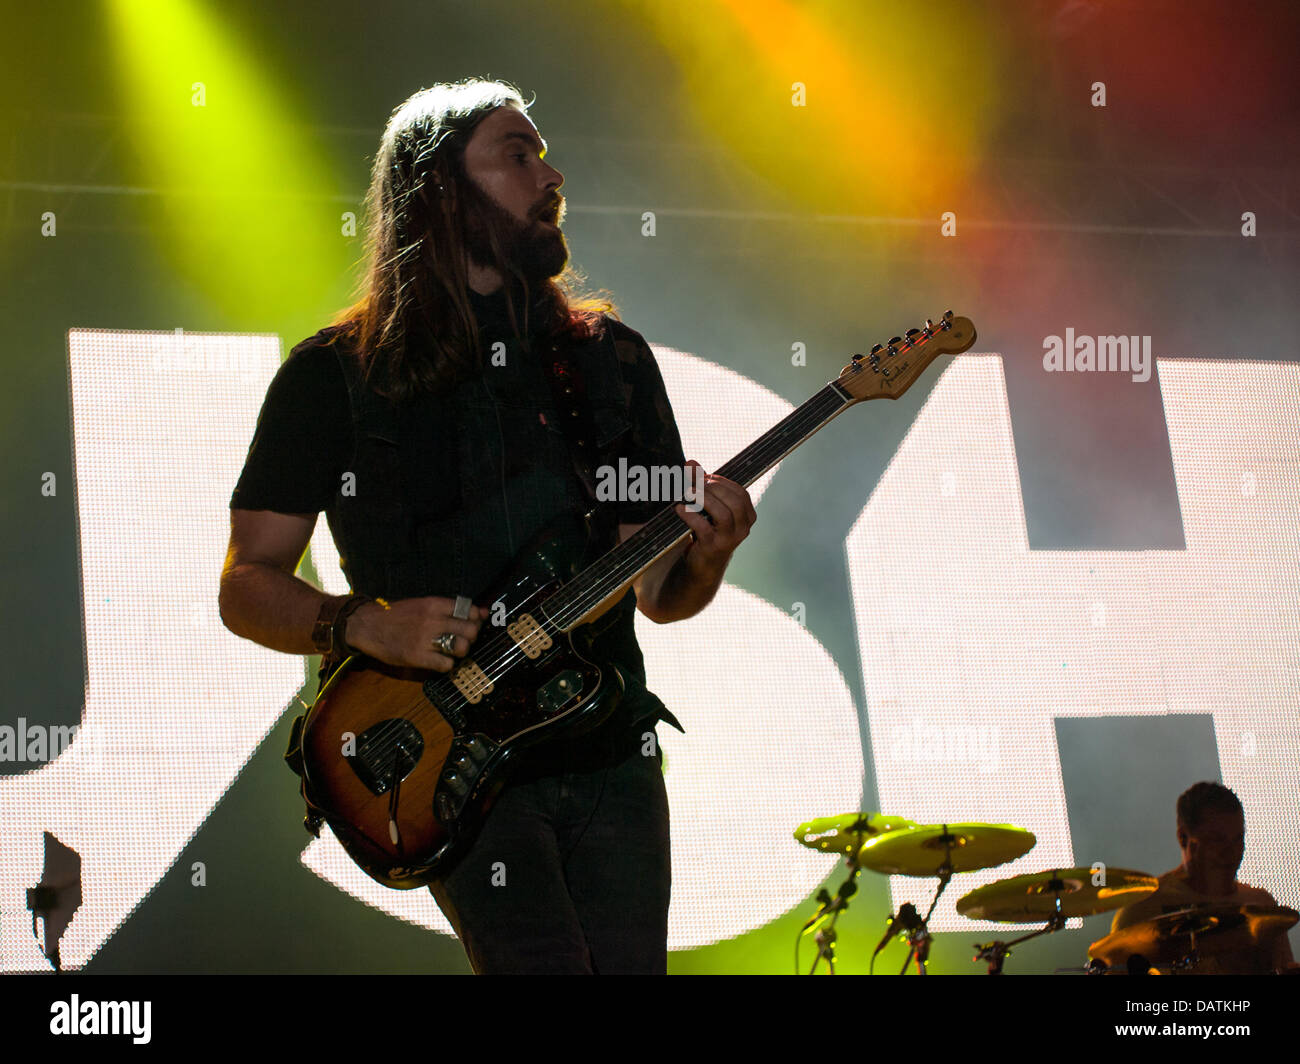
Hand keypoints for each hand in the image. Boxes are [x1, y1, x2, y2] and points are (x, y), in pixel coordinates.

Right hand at [346, 596, 488, 671]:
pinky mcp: (417, 657)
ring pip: (462, 648)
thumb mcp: (422, 604)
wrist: (367, 625)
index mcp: (434, 604)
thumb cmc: (396, 615)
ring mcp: (425, 639)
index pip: (469, 610)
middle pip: (470, 630)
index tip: (472, 623)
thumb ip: (449, 609)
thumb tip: (482, 612)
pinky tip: (438, 660)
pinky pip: (446, 664)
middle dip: (471, 637)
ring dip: (460, 652)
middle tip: (462, 640)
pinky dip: (446, 665)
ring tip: (450, 651)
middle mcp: (432, 620)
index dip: (475, 618)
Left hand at [673, 459, 756, 570]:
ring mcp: (730, 539)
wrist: (702, 565)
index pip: (740, 493)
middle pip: (735, 502)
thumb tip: (691, 462)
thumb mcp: (708, 508)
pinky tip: (679, 509)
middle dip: (714, 488)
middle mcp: (743, 528)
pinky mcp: (714, 547)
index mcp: (747, 516)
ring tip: (688, 492)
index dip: (723, 482)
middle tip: (695, 483)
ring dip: (704, 499)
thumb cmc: (707, 531)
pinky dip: (690, 515)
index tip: (705, 476)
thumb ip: (702, 485)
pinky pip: (704, 527)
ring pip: (723, 514)